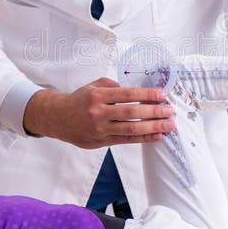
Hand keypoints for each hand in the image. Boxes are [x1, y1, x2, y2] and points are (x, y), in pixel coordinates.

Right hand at [24, 79, 175, 147]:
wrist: (58, 118)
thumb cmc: (79, 100)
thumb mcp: (94, 86)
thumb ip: (114, 86)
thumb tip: (137, 91)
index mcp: (98, 96)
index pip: (128, 94)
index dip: (146, 95)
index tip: (162, 95)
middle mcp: (99, 113)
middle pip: (131, 113)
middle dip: (153, 112)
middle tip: (169, 111)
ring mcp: (100, 129)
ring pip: (130, 129)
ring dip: (152, 127)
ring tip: (168, 126)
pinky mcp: (102, 141)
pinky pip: (126, 140)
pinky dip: (143, 138)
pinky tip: (156, 136)